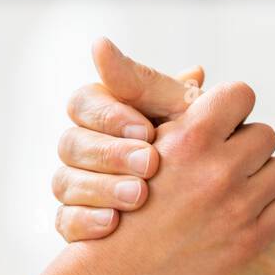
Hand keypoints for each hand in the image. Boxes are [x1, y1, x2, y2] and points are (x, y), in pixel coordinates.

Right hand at [54, 38, 203, 240]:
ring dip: (102, 187)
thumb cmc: (197, 150)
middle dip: (111, 153)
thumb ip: (154, 88)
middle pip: (71, 142)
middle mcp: (84, 148)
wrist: (210, 207)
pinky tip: (113, 223)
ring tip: (138, 196)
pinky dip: (88, 221)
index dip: (110, 116)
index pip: (84, 103)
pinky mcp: (75, 223)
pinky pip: (65, 221)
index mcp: (104, 114)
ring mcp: (76, 187)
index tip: (147, 131)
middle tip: (149, 164)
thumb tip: (127, 51)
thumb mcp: (182, 117)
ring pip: (65, 182)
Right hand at [59, 40, 274, 274]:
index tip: (220, 124)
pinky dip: (273, 204)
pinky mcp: (250, 241)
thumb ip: (168, 105)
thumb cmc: (123, 203)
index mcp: (190, 138)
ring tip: (237, 186)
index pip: (242, 95)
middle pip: (266, 134)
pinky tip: (248, 209)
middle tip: (227, 160)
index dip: (231, 109)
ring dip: (263, 174)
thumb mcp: (135, 145)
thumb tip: (201, 70)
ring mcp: (237, 208)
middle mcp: (217, 170)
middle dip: (247, 145)